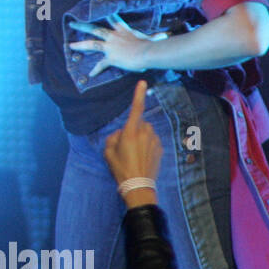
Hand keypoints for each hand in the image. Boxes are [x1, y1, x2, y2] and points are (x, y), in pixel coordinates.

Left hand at [68, 14, 167, 76]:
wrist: (147, 53)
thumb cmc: (151, 45)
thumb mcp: (153, 39)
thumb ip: (157, 37)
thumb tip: (166, 35)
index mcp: (123, 30)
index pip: (112, 19)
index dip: (104, 13)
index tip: (94, 9)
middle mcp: (114, 37)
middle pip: (95, 29)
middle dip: (82, 26)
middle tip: (72, 23)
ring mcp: (111, 47)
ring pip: (91, 44)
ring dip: (80, 45)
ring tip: (70, 45)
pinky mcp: (110, 57)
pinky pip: (101, 64)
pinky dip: (96, 69)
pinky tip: (90, 74)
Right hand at [103, 80, 162, 200]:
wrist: (138, 186)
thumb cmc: (120, 168)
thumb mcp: (108, 152)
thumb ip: (113, 137)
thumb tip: (121, 133)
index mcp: (130, 132)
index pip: (135, 108)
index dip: (138, 95)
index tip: (142, 82)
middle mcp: (144, 133)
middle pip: (139, 123)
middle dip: (133, 129)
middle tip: (125, 145)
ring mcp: (154, 141)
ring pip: (146, 132)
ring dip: (141, 138)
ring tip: (134, 154)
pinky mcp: (160, 149)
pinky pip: (152, 141)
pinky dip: (147, 146)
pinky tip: (142, 158)